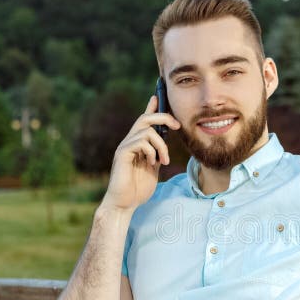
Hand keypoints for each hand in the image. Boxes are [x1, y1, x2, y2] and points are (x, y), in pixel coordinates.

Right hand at [101, 95, 179, 211]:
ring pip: (147, 131)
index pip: (144, 121)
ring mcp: (124, 147)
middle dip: (163, 117)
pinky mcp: (121, 154)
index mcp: (137, 145)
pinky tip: (153, 163)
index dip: (151, 107)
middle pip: (145, 118)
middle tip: (177, 125)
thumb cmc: (138, 189)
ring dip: (162, 145)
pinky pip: (140, 142)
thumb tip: (164, 143)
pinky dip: (152, 151)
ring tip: (164, 161)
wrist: (124, 204)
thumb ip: (157, 154)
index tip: (158, 95)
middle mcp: (129, 143)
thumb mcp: (153, 168)